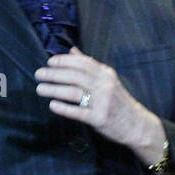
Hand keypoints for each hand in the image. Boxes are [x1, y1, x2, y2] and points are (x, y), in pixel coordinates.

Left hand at [34, 47, 165, 164]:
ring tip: (40, 89)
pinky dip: (64, 108)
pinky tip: (52, 105)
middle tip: (38, 74)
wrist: (137, 124)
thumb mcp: (107, 80)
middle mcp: (105, 85)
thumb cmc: (118, 101)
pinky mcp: (100, 118)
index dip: (65, 61)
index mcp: (106, 74)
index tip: (50, 61)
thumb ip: (89, 65)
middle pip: (75, 76)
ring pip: (74, 92)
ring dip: (54, 90)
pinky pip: (79, 112)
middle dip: (54, 74)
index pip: (83, 63)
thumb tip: (72, 50)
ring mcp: (103, 102)